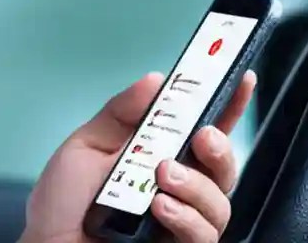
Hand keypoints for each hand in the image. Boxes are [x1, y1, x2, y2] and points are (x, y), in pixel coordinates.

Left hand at [20, 70, 255, 242]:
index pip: (204, 128)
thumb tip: (156, 79)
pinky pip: (204, 235)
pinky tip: (161, 207)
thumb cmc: (63, 201)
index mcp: (158, 155)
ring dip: (195, 186)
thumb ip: (122, 113)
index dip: (229, 106)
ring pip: (220, 203)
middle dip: (220, 148)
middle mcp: (177, 187)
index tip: (244, 79)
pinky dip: (186, 217)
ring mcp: (181, 220)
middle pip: (223, 167)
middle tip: (201, 136)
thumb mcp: (86, 145)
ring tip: (162, 177)